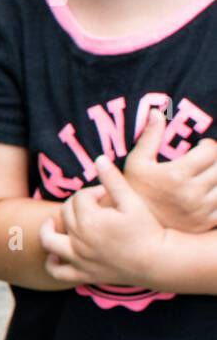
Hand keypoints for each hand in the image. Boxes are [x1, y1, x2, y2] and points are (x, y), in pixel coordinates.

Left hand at [40, 154, 168, 286]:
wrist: (159, 261)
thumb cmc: (148, 229)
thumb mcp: (132, 201)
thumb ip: (113, 180)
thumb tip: (98, 159)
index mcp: (89, 220)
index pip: (80, 197)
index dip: (93, 192)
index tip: (106, 194)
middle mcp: (78, 240)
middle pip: (66, 213)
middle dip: (78, 205)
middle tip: (94, 206)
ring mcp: (78, 258)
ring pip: (49, 241)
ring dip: (47, 230)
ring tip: (52, 223)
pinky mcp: (83, 274)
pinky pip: (57, 272)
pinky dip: (51, 263)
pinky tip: (55, 254)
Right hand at [112, 109, 216, 232]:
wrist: (131, 228)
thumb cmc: (134, 190)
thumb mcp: (137, 162)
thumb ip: (150, 136)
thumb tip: (156, 112)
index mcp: (176, 174)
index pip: (211, 151)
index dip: (209, 146)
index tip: (201, 147)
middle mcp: (191, 193)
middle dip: (216, 161)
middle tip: (206, 161)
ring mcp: (201, 209)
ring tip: (207, 176)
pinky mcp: (206, 223)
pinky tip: (209, 192)